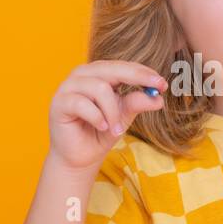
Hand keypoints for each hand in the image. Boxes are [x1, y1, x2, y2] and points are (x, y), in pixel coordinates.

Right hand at [48, 60, 166, 170]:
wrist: (80, 157)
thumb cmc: (100, 132)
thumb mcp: (124, 117)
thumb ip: (136, 103)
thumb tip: (158, 98)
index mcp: (99, 73)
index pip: (123, 66)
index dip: (144, 73)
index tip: (163, 84)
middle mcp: (82, 75)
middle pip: (112, 69)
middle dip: (137, 79)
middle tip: (156, 92)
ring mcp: (68, 87)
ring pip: (99, 88)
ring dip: (113, 112)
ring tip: (115, 129)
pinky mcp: (59, 102)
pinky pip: (83, 104)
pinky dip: (97, 117)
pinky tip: (102, 127)